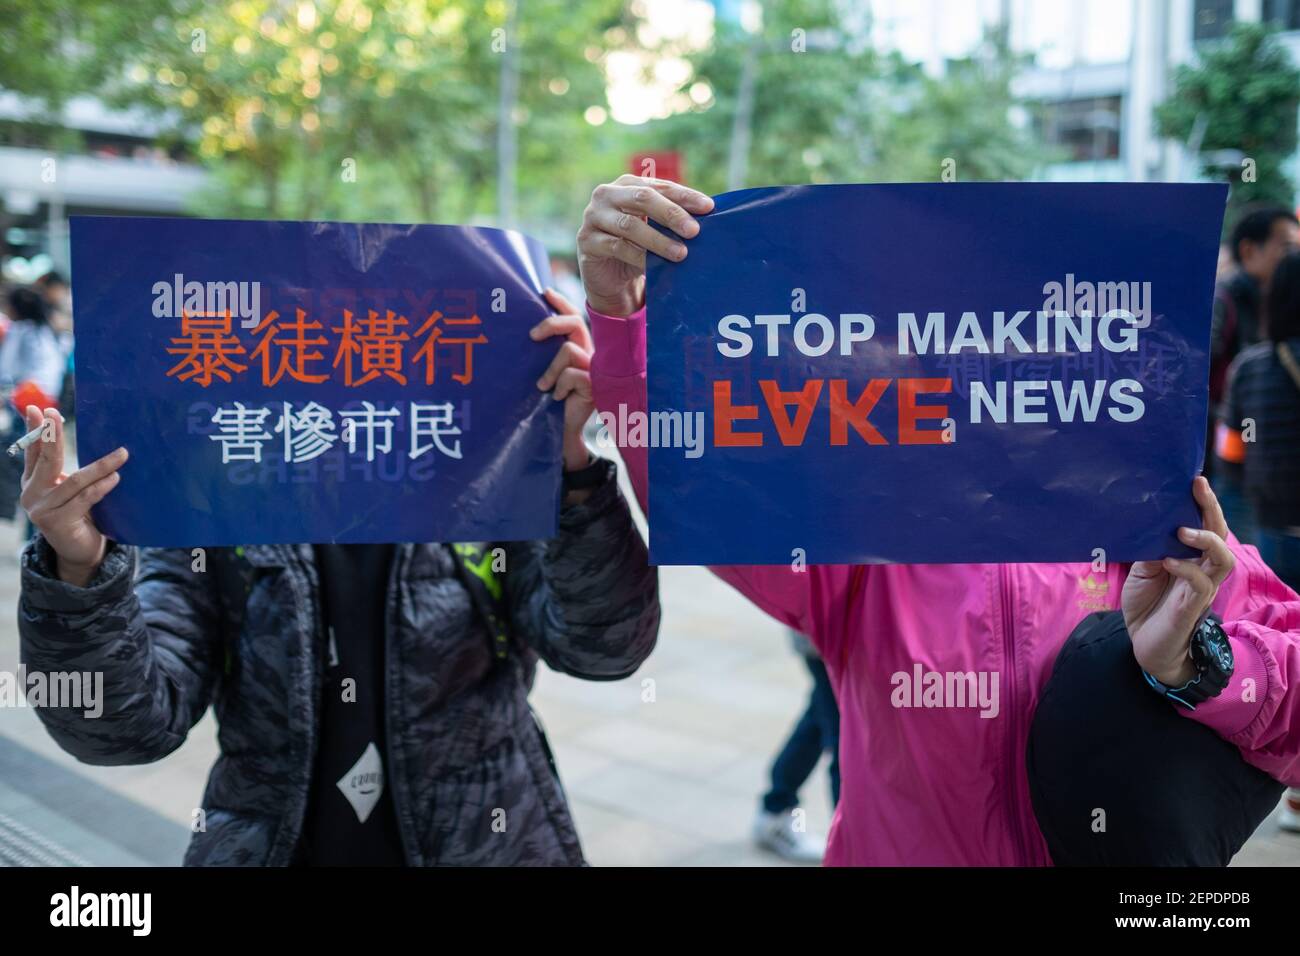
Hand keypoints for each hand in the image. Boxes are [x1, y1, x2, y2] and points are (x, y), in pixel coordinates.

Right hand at [19, 404, 127, 586]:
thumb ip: (73, 470)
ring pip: (74, 481)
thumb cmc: (80, 514)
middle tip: (57, 416)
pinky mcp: (56, 522)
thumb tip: (98, 439)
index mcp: (34, 481)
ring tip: (122, 455)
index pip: (33, 451)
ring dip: (100, 466)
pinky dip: (101, 487)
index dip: (35, 430)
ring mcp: (42, 509)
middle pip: (45, 460)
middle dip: (52, 436)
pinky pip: (84, 499)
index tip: (37, 409)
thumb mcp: (73, 489)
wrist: (79, 550)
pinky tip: (115, 478)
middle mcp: (32, 494)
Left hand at [531, 288, 595, 477]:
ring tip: (543, 386)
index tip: (545, 292)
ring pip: (568, 351)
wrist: (563, 428)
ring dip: (550, 370)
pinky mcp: (595, 384)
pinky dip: (558, 386)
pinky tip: (556, 397)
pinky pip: (571, 374)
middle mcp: (590, 353)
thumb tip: (522, 332)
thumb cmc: (551, 399)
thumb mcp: (546, 371)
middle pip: (575, 324)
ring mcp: (595, 368)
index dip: (562, 303)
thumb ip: (543, 353)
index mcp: (579, 346)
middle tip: (532, 336)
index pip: (574, 317)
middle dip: (551, 324)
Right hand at [576, 174, 713, 316]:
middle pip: (643, 198)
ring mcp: (593, 217)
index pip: (660, 186)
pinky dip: (638, 257)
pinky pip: (617, 247)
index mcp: (627, 184)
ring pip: (630, 225)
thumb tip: (709, 215)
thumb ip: (672, 218)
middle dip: (672, 214)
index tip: (709, 207)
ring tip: (681, 253)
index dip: (685, 196)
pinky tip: (654, 266)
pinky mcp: (586, 241)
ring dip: (658, 240)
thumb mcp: (654, 228)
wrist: (608, 275)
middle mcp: (607, 194)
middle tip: (694, 231)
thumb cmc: (636, 246)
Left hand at [1122, 476, 1235, 685]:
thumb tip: (1148, 524)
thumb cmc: (1146, 606)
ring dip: (1204, 539)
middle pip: (1220, 535)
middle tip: (1198, 486)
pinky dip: (1185, 568)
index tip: (1195, 479)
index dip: (1204, 504)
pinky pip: (1200, 584)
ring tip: (1182, 529)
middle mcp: (1202, 571)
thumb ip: (1148, 549)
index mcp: (1191, 558)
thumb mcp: (1141, 571)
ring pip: (1221, 559)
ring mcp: (1200, 589)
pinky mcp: (1192, 608)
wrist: (1144, 646)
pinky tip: (1167, 560)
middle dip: (1211, 509)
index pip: (1205, 526)